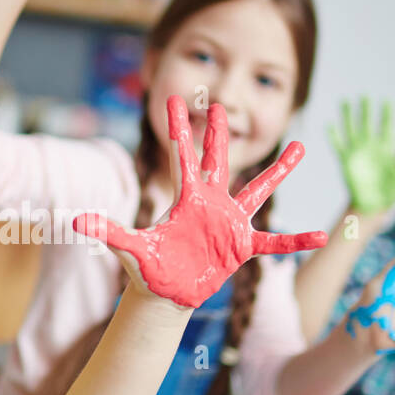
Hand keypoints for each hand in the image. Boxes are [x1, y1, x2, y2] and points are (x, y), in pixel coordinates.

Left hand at [72, 96, 326, 308]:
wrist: (167, 296)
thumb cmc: (149, 271)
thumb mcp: (131, 250)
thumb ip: (109, 232)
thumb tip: (75, 221)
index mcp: (186, 199)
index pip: (182, 156)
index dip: (181, 129)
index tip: (175, 99)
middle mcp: (211, 204)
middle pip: (220, 162)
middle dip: (222, 134)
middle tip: (222, 105)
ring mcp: (229, 224)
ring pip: (258, 191)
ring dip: (278, 171)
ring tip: (299, 148)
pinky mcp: (242, 246)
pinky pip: (274, 243)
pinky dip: (295, 241)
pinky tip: (320, 237)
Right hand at [328, 97, 394, 214]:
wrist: (374, 206)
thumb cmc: (393, 192)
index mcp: (386, 149)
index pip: (386, 127)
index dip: (386, 115)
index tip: (385, 101)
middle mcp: (371, 148)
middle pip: (367, 124)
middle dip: (366, 110)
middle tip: (364, 95)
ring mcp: (358, 153)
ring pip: (352, 130)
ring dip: (348, 116)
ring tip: (344, 101)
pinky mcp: (346, 162)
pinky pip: (339, 146)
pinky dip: (334, 136)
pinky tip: (330, 125)